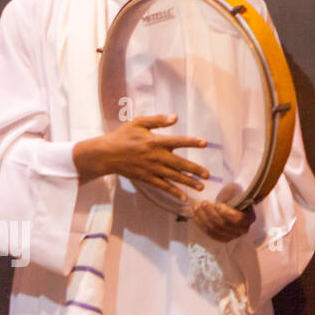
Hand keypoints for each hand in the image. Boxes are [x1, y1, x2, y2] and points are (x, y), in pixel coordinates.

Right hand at [74, 114, 208, 201]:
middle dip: (195, 170)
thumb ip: (158, 120)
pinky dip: (173, 191)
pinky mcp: (146, 178)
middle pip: (179, 164)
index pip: (177, 141)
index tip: (205, 143)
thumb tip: (176, 117)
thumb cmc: (123, 136)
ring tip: (201, 187)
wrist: (106, 154)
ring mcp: (151, 169)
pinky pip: (162, 186)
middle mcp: (156, 156)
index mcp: (155, 141)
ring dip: (188, 182)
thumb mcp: (139, 123)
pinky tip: (184, 197)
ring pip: (173, 177)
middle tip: (208, 175)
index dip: (191, 142)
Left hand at [192, 201, 255, 241]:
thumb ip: (229, 195)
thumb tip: (220, 201)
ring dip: (203, 218)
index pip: (238, 219)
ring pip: (214, 229)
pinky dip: (201, 225)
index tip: (218, 204)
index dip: (226, 213)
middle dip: (211, 213)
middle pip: (223, 224)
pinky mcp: (222, 238)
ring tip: (196, 207)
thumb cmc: (234, 195)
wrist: (232, 202)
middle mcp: (243, 230)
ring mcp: (232, 236)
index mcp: (249, 218)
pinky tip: (195, 216)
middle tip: (203, 203)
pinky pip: (210, 234)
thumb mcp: (234, 190)